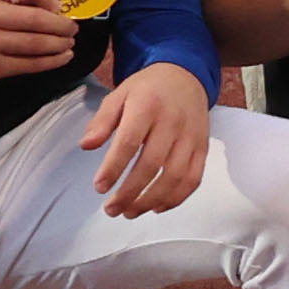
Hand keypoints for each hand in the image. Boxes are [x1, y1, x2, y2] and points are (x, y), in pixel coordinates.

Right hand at [0, 0, 81, 89]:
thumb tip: (52, 4)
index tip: (57, 6)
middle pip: (36, 17)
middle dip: (62, 25)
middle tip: (72, 28)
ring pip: (36, 43)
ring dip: (60, 44)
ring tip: (69, 43)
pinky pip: (29, 64)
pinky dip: (51, 61)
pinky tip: (61, 58)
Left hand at [80, 61, 211, 217]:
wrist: (186, 76)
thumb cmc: (148, 90)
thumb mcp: (119, 95)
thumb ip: (102, 121)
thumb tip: (86, 145)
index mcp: (147, 106)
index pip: (130, 142)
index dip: (114, 168)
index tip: (99, 187)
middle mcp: (172, 122)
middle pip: (152, 164)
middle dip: (130, 193)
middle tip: (111, 209)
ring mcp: (190, 136)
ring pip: (174, 176)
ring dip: (151, 200)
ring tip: (130, 212)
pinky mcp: (202, 147)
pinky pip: (193, 178)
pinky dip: (176, 197)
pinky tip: (157, 207)